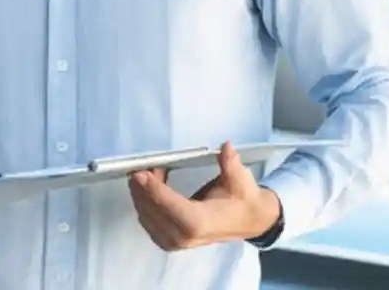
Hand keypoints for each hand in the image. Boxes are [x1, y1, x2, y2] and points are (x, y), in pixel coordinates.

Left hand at [128, 141, 281, 251]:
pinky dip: (144, 203)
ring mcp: (176, 242)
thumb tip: (225, 147)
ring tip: (145, 172)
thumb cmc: (244, 199)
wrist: (249, 220)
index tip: (141, 174)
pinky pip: (148, 222)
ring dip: (140, 194)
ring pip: (146, 217)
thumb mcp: (241, 180)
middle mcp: (186, 237)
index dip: (155, 191)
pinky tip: (148, 185)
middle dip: (142, 188)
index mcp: (202, 223)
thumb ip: (231, 164)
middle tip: (139, 166)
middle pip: (153, 213)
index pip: (172, 208)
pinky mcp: (170, 240)